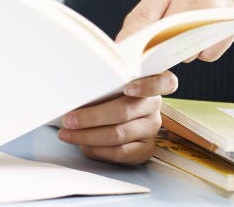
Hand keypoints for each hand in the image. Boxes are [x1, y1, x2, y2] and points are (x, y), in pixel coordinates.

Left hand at [58, 71, 177, 164]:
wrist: (116, 114)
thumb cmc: (108, 92)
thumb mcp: (108, 82)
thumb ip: (101, 82)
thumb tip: (73, 86)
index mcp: (150, 82)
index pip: (165, 82)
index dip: (148, 86)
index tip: (127, 88)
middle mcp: (154, 105)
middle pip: (124, 112)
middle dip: (91, 117)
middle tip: (69, 120)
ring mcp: (152, 128)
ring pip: (119, 134)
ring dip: (88, 136)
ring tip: (67, 134)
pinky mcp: (146, 148)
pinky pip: (120, 152)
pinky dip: (98, 149)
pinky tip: (83, 145)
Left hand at [116, 0, 233, 61]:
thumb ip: (142, 16)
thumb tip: (123, 44)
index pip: (145, 20)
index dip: (136, 41)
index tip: (132, 57)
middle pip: (165, 40)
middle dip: (160, 48)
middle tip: (160, 44)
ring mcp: (215, 12)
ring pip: (188, 52)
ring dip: (183, 51)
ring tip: (187, 31)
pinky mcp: (232, 27)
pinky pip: (207, 55)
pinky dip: (203, 52)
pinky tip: (204, 35)